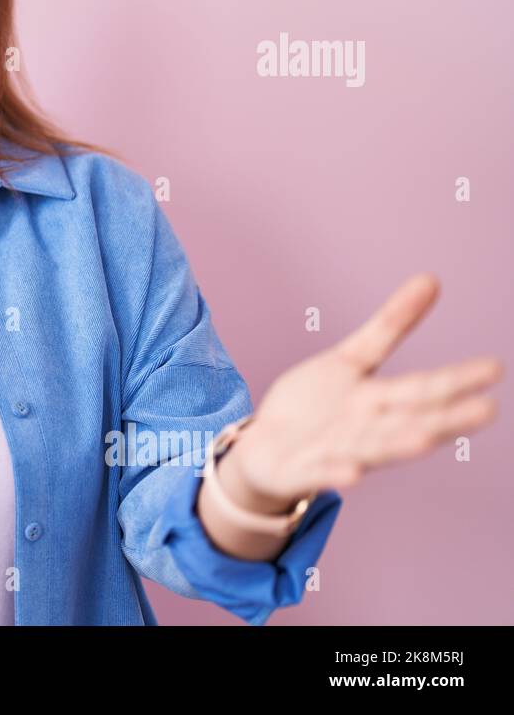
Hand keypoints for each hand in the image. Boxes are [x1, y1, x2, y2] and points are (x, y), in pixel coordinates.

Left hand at [223, 272, 500, 507]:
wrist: (264, 449)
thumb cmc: (316, 406)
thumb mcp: (351, 359)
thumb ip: (390, 326)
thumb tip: (432, 279)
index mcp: (380, 401)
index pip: (424, 388)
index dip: (457, 379)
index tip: (495, 367)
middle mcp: (366, 429)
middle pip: (409, 421)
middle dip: (445, 418)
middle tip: (487, 410)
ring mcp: (336, 453)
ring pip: (372, 449)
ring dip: (398, 446)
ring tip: (424, 440)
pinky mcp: (301, 472)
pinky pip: (319, 474)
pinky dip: (335, 474)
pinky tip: (352, 475)